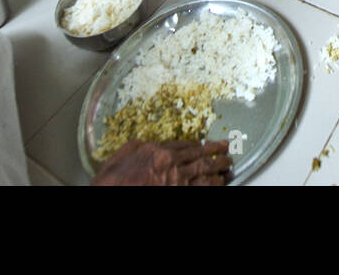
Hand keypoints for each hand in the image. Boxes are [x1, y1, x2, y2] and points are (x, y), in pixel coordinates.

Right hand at [91, 140, 231, 185]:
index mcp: (159, 152)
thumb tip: (153, 144)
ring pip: (205, 174)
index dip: (200, 144)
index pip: (186, 145)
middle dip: (217, 153)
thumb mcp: (125, 152)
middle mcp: (172, 166)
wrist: (110, 192)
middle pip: (201, 157)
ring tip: (227, 167)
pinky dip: (212, 186)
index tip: (207, 144)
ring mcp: (177, 183)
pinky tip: (219, 184)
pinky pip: (201, 189)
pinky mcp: (179, 195)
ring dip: (219, 170)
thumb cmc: (112, 178)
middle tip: (227, 150)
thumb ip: (142, 145)